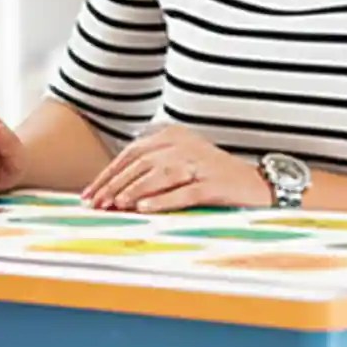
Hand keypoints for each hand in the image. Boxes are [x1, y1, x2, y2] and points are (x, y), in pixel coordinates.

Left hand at [81, 125, 271, 212]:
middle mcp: (184, 146)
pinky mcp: (213, 184)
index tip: (89, 193)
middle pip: (141, 163)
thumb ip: (151, 167)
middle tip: (96, 203)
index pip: (132, 153)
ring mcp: (200, 164)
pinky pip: (183, 192)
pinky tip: (144, 209)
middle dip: (115, 184)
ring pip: (159, 175)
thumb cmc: (212, 176)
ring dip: (134, 190)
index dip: (108, 173)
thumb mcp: (180, 161)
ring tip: (115, 204)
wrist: (256, 184)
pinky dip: (162, 201)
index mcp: (173, 136)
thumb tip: (113, 189)